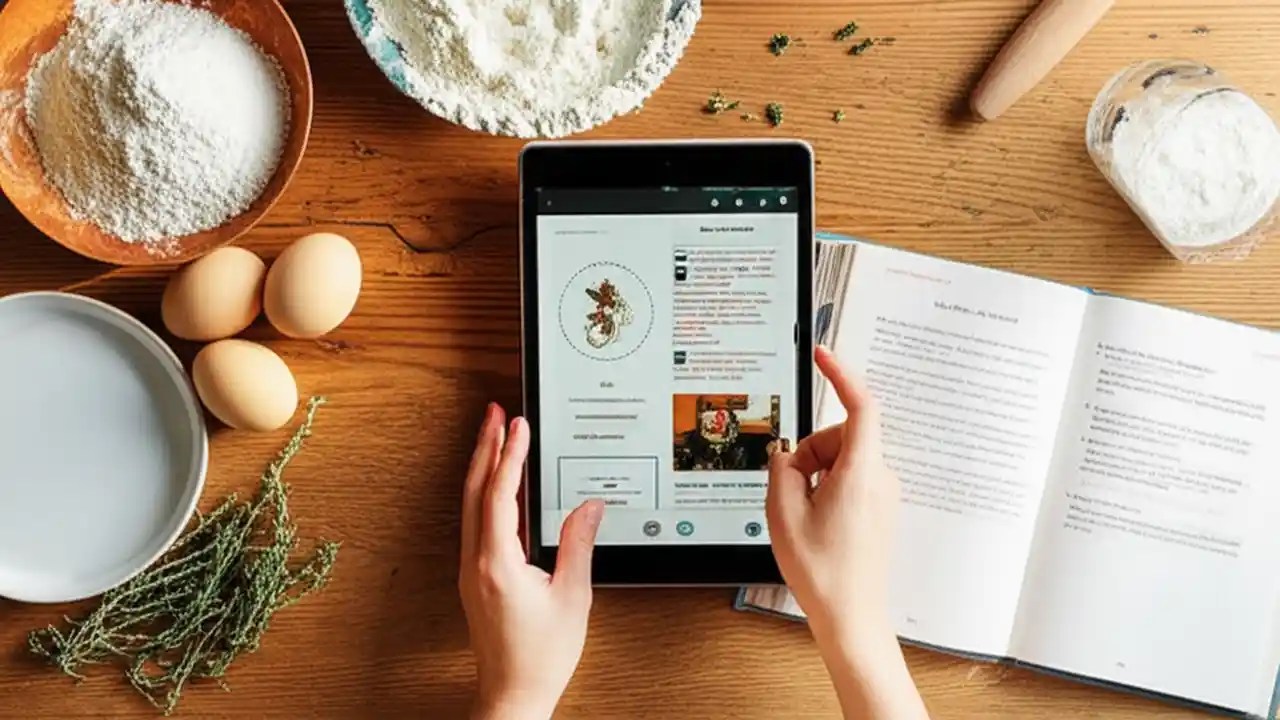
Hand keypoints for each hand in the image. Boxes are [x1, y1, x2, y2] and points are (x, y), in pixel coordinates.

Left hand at [459, 404, 603, 719]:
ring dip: (482, 467)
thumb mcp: (573, 596)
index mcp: (499, 564)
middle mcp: (477, 563)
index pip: (500, 494)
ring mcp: (472, 570)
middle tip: (495, 414)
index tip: (518, 425)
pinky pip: (476, 523)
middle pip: (475, 491)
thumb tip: (590, 506)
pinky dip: (485, 494)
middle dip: (485, 447)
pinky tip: (498, 485)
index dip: (509, 455)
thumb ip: (579, 544)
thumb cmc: (541, 656)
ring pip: (471, 505)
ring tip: (494, 437)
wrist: (513, 694)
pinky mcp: (477, 577)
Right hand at [767, 346, 897, 643]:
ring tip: (804, 514)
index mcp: (860, 474)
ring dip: (817, 474)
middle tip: (792, 490)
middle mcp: (879, 478)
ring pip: (842, 458)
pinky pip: (850, 478)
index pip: (860, 406)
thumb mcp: (782, 514)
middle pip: (841, 435)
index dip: (842, 375)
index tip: (824, 355)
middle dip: (811, 452)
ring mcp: (883, 493)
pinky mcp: (879, 507)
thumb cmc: (823, 572)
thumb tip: (786, 455)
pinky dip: (827, 488)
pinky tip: (816, 521)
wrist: (851, 614)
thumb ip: (780, 471)